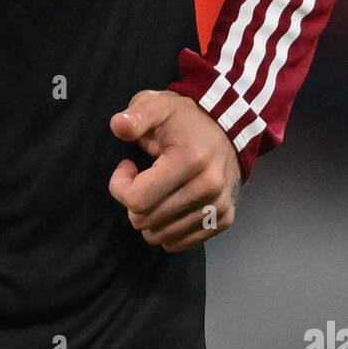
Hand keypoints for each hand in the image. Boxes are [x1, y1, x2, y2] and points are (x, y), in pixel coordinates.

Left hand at [108, 90, 240, 251]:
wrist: (228, 126)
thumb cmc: (184, 117)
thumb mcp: (157, 105)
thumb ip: (136, 116)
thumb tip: (118, 126)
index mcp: (189, 161)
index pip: (138, 199)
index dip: (120, 186)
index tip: (127, 166)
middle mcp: (208, 189)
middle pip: (146, 220)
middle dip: (132, 201)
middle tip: (141, 177)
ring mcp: (219, 207)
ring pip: (161, 236)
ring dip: (149, 216)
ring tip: (157, 188)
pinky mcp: (225, 220)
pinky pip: (181, 243)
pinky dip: (167, 228)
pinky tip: (170, 203)